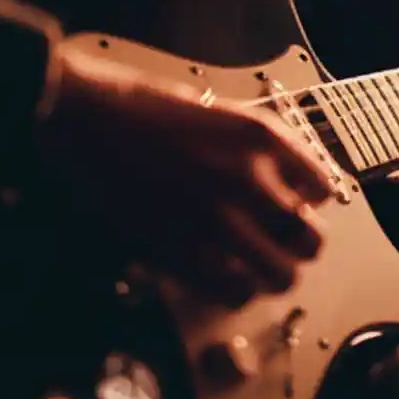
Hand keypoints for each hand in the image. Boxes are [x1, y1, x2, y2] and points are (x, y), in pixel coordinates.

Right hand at [39, 45, 329, 307]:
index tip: (294, 204)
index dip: (309, 201)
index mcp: (260, 137)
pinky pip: (234, 292)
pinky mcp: (182, 251)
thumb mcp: (212, 110)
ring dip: (270, 275)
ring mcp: (218, 220)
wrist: (75, 117)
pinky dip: (233, 291)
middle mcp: (249, 179)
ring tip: (253, 268)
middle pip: (311, 240)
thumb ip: (251, 146)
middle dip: (298, 246)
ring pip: (281, 275)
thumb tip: (278, 179)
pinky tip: (221, 278)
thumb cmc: (133, 106)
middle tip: (281, 245)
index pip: (323, 186)